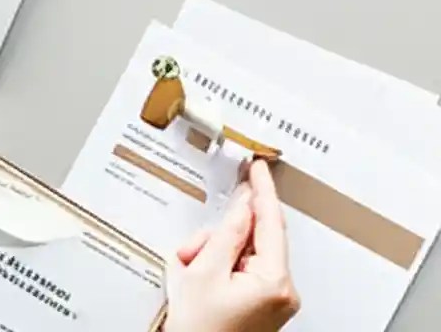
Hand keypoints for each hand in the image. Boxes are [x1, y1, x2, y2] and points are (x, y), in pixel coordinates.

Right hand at [164, 160, 300, 331]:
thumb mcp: (203, 273)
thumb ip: (226, 234)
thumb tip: (242, 206)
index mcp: (274, 281)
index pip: (270, 221)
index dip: (262, 190)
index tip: (258, 168)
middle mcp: (282, 291)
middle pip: (252, 239)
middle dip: (218, 239)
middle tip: (194, 252)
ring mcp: (274, 299)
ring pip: (242, 254)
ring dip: (213, 256)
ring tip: (191, 277)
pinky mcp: (264, 304)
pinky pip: (242, 271)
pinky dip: (218, 269)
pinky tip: (200, 282)